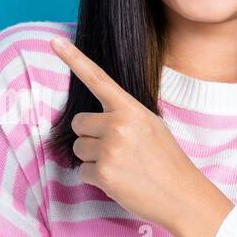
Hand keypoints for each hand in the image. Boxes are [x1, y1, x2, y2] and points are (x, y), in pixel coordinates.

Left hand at [49, 35, 232, 236]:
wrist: (183, 196)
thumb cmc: (166, 161)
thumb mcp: (150, 126)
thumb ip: (123, 116)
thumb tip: (91, 120)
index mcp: (131, 109)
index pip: (97, 78)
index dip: (74, 58)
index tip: (54, 41)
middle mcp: (118, 125)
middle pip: (78, 123)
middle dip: (90, 136)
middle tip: (116, 149)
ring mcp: (110, 149)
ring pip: (78, 148)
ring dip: (94, 158)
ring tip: (122, 166)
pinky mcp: (103, 173)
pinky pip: (83, 172)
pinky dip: (97, 179)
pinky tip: (120, 181)